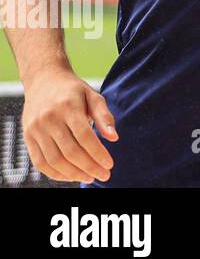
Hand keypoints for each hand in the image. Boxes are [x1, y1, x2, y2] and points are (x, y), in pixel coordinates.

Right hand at [22, 67, 116, 182]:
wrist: (43, 79)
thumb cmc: (73, 90)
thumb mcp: (93, 95)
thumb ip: (104, 116)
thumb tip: (114, 137)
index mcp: (68, 106)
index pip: (85, 136)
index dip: (98, 153)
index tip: (110, 165)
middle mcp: (49, 118)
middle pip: (70, 151)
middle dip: (89, 167)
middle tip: (104, 176)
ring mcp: (35, 129)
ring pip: (54, 160)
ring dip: (74, 174)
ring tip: (89, 178)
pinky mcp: (27, 136)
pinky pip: (40, 162)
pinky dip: (55, 173)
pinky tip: (71, 176)